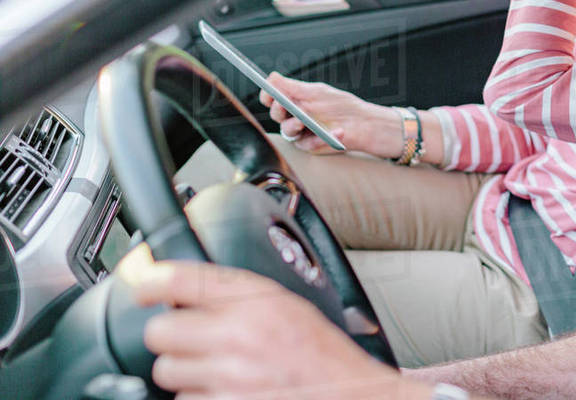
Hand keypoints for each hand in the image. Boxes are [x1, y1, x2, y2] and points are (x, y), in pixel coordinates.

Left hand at [132, 260, 414, 399]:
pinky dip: (199, 399)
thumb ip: (240, 295)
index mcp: (257, 301)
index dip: (148, 277)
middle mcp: (239, 336)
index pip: (183, 278)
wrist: (347, 395)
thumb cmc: (321, 354)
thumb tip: (186, 289)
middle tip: (190, 339)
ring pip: (166, 372)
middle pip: (160, 331)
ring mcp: (229, 379)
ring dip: (183, 373)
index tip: (139, 284)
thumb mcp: (287, 305)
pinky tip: (223, 392)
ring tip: (214, 370)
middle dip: (171, 336)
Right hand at [259, 74, 397, 157]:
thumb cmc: (340, 105)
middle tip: (285, 105)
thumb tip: (272, 77)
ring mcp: (300, 131)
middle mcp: (294, 115)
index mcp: (295, 100)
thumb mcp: (317, 93)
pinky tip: (334, 132)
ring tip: (304, 121)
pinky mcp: (309, 145)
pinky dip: (319, 138)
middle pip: (276, 114)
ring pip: (286, 130)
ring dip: (294, 125)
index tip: (269, 93)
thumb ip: (293, 87)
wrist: (361, 124)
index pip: (273, 98)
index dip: (268, 95)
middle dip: (279, 109)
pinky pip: (305, 143)